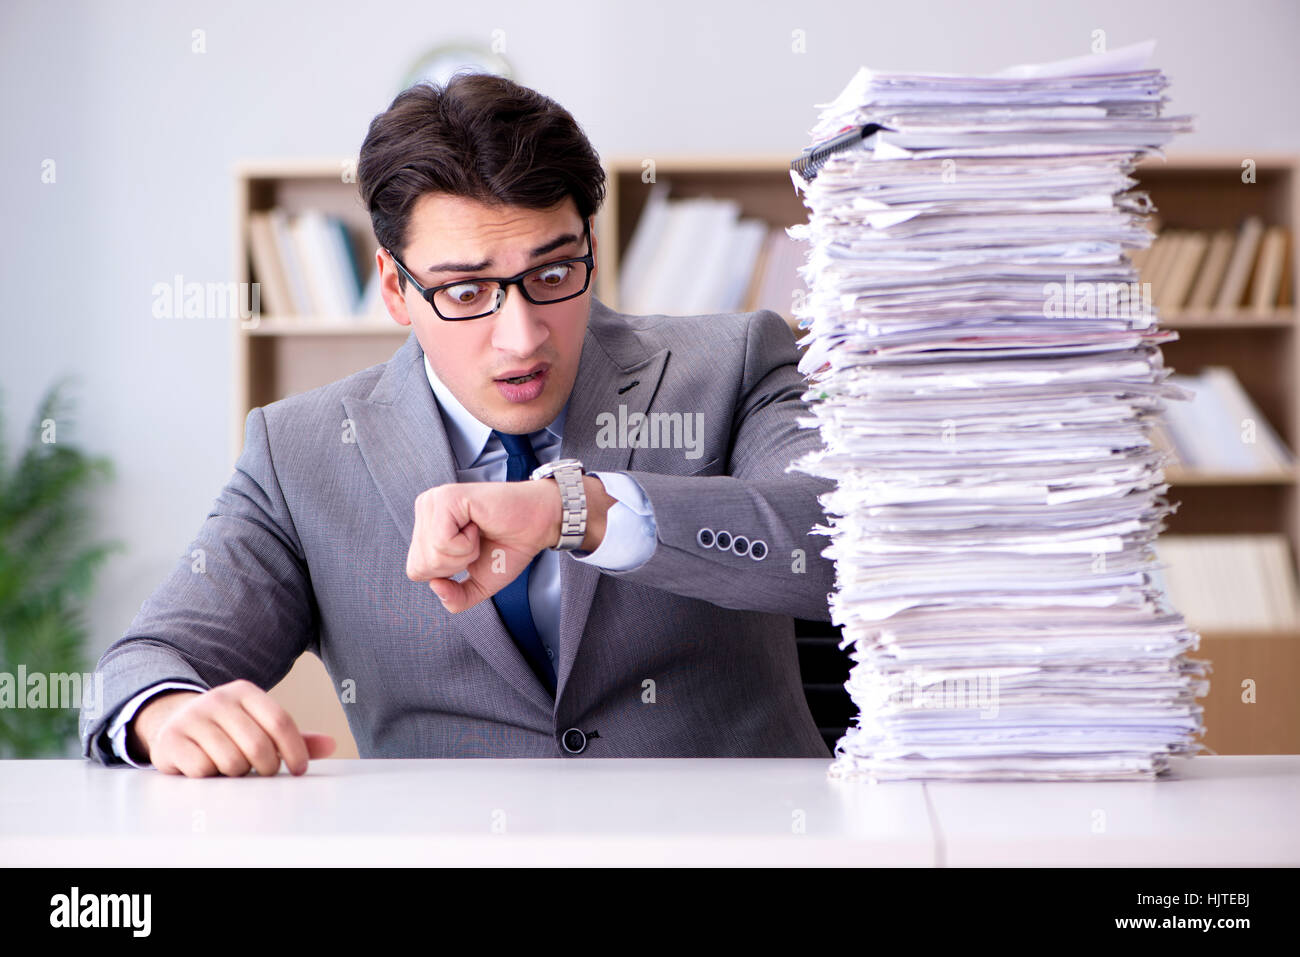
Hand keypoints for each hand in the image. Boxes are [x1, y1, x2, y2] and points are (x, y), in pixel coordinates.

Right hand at [128, 680, 335, 776]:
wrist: (172, 724)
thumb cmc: (227, 730)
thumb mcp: (259, 726)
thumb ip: (293, 736)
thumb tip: (332, 745)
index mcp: (245, 691)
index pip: (280, 722)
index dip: (295, 750)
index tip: (299, 769)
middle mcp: (218, 700)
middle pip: (258, 745)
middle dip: (267, 768)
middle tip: (264, 773)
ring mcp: (192, 718)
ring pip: (231, 761)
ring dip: (237, 774)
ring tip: (231, 767)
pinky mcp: (171, 740)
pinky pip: (203, 770)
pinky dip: (211, 777)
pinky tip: (207, 769)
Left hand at [406, 476, 612, 612]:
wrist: (537, 525)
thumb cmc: (509, 547)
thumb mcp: (477, 584)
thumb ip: (454, 599)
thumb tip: (435, 586)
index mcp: (427, 526)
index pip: (416, 570)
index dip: (448, 574)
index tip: (471, 552)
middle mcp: (426, 509)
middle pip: (420, 565)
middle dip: (455, 565)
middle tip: (477, 543)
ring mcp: (434, 501)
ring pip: (431, 554)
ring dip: (463, 554)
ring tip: (478, 533)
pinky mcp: (447, 498)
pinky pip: (442, 542)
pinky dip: (466, 545)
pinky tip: (478, 525)